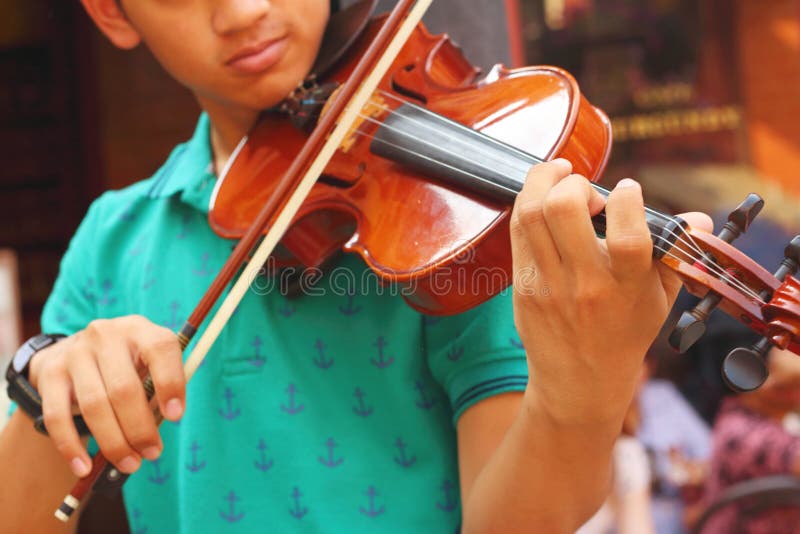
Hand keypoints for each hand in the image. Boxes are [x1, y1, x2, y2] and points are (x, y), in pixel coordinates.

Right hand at [28, 315, 184, 477]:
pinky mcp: (51, 373)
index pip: (160, 349)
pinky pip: (57, 416)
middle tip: (152, 453)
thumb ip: (160, 389)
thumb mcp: (150, 364)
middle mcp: (107, 335)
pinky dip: (71, 446)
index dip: (171, 384)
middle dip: (140, 428)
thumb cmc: (129, 365)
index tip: (175, 417)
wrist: (79, 350)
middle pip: (124, 388)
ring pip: (94, 406)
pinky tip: (83, 467)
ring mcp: (76, 352)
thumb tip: (159, 431)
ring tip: (129, 463)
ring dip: (113, 442)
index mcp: (141, 330)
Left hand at [509, 159, 711, 424]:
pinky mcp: (522, 284)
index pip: (628, 236)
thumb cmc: (624, 333)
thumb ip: (676, 255)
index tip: (628, 190)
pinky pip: (517, 230)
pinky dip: (529, 203)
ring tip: (562, 178)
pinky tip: (544, 198)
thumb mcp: (659, 300)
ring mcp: (547, 284)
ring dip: (545, 182)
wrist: (578, 381)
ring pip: (532, 214)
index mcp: (626, 288)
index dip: (627, 199)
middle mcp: (584, 285)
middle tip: (587, 190)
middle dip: (575, 183)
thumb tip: (697, 218)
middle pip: (563, 210)